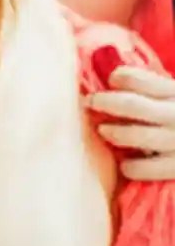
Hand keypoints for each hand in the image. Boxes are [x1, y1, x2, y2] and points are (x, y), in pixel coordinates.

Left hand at [90, 66, 174, 180]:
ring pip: (136, 135)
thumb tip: (114, 79)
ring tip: (104, 131)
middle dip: (104, 102)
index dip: (119, 77)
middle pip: (131, 104)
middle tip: (89, 102)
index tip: (109, 80)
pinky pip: (147, 168)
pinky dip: (132, 167)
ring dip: (114, 132)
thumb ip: (155, 91)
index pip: (138, 78)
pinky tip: (126, 166)